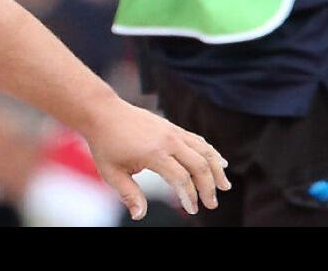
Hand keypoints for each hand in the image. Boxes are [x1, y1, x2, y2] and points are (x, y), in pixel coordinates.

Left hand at [84, 101, 230, 220]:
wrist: (102, 112)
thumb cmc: (105, 143)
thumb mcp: (111, 172)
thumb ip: (129, 194)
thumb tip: (139, 215)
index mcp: (154, 153)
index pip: (181, 178)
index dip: (190, 196)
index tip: (192, 209)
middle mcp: (167, 140)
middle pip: (199, 165)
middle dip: (208, 187)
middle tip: (212, 204)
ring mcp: (172, 131)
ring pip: (204, 150)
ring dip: (217, 169)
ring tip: (224, 186)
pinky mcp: (172, 127)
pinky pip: (197, 140)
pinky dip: (210, 152)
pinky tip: (219, 162)